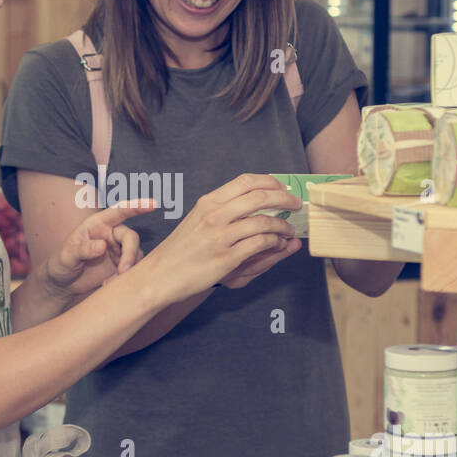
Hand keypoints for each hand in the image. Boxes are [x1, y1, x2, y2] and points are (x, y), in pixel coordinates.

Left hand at [41, 199, 153, 299]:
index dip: (136, 207)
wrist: (64, 283)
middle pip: (131, 237)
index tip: (152, 204)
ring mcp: (118, 250)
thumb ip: (83, 249)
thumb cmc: (62, 263)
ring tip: (108, 282)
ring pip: (135, 255)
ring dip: (127, 269)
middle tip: (122, 271)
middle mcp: (111, 234)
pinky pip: (132, 269)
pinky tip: (107, 284)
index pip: (119, 212)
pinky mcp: (121, 265)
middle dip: (130, 254)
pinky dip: (123, 279)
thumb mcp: (67, 255)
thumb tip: (102, 246)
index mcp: (98, 224)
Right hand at [134, 174, 299, 306]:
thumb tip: (257, 202)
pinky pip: (259, 244)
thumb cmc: (181, 250)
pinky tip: (277, 243)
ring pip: (264, 221)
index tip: (282, 187)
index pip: (246, 181)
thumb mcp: (198, 220)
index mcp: (208, 202)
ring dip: (282, 225)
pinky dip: (274, 242)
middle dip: (285, 198)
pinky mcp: (226, 258)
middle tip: (296, 205)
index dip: (270, 182)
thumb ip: (224, 209)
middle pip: (260, 197)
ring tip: (288, 231)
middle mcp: (214, 215)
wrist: (160, 275)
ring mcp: (220, 236)